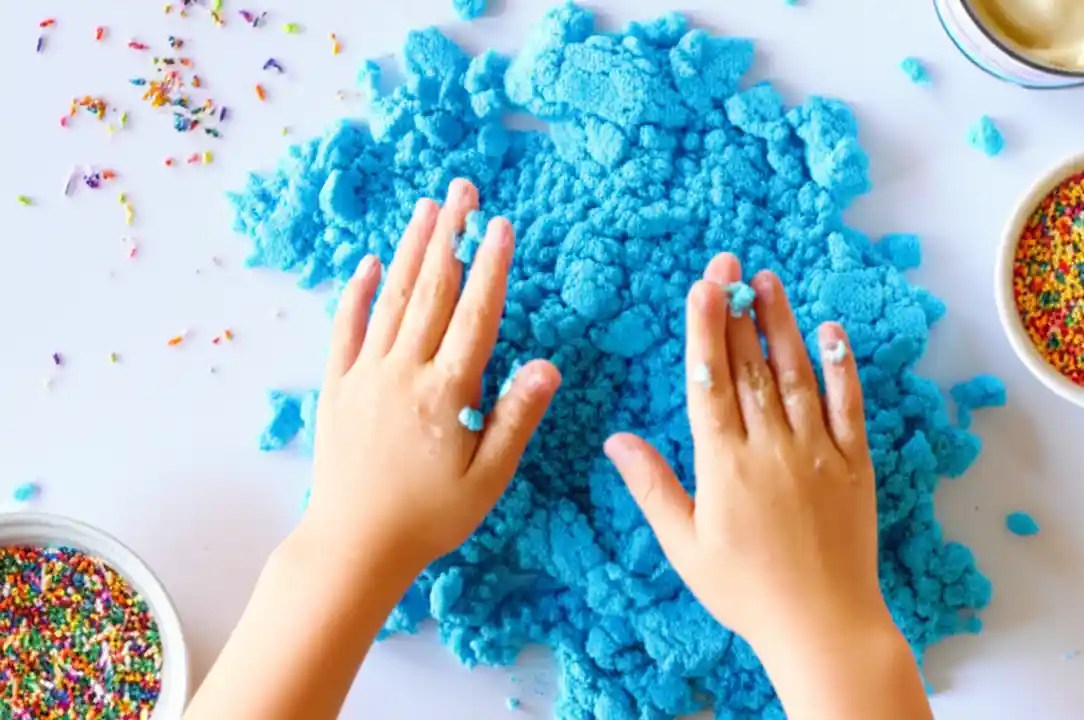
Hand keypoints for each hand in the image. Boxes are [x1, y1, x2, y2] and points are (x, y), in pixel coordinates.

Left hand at [302, 178, 560, 576]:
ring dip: (409, 250)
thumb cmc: (429, 518)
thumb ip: (516, 417)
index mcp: (446, 392)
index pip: (475, 316)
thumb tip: (546, 366)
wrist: (353, 546)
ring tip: (425, 208)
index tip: (501, 224)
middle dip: (450, 235)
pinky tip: (366, 263)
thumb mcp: (488, 478)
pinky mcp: (336, 388)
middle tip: (462, 188)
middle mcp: (403, 372)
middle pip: (431, 291)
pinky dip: (356, 293)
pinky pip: (345, 329)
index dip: (491, 267)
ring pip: (390, 299)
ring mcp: (365, 376)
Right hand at [604, 252, 887, 652]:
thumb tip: (616, 441)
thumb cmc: (745, 591)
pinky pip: (847, 406)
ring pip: (795, 375)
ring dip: (782, 325)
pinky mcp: (853, 466)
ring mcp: (817, 453)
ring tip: (770, 281)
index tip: (703, 285)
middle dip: (737, 310)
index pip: (709, 382)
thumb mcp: (685, 546)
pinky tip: (830, 332)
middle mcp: (770, 449)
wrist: (822, 625)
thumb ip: (653, 488)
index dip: (704, 329)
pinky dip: (840, 367)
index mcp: (724, 466)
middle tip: (730, 263)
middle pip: (750, 367)